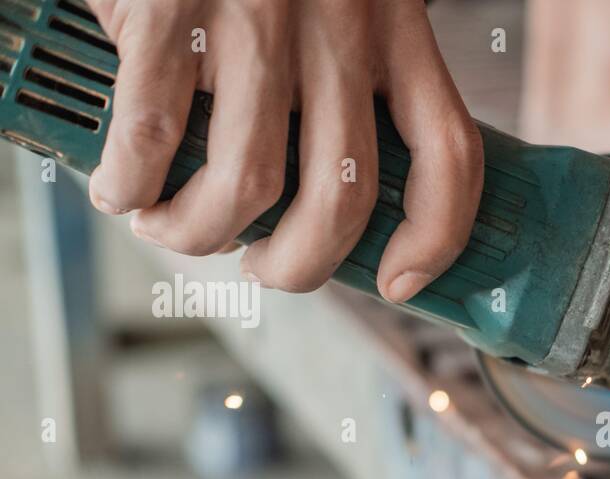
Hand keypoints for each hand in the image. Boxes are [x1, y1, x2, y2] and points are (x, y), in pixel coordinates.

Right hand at [85, 0, 482, 301]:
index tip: (400, 282)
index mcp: (398, 26)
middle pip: (342, 200)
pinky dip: (133, 183)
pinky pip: (156, 133)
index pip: (450, 155)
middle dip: (299, 265)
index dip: (435, 239)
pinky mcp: (174, 9)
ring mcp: (258, 21)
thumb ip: (363, 73)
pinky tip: (120, 189)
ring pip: (250, 185)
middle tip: (264, 265)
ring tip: (175, 228)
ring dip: (203, 233)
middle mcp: (341, 29)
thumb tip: (336, 185)